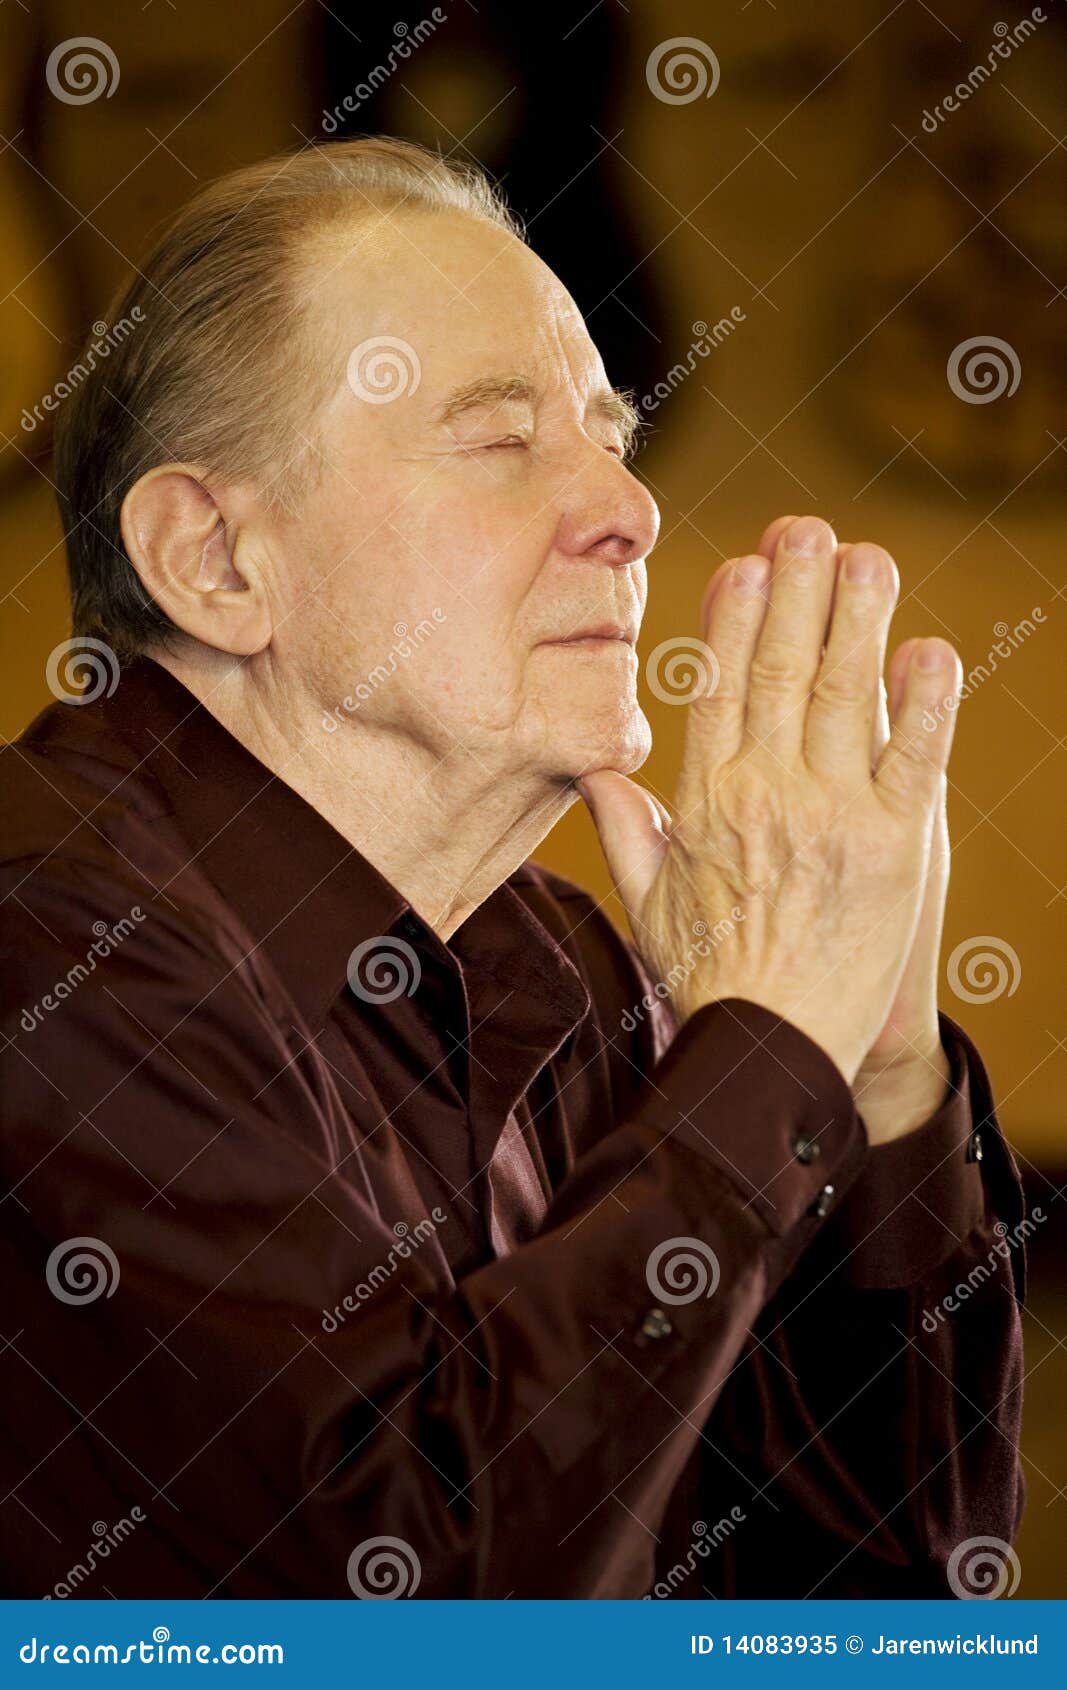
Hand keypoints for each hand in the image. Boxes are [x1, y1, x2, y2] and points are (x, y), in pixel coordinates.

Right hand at [577, 514, 962, 1110]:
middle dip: (797, 590)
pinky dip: (926, 701)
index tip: (746, 563)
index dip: (736, 619)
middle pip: (784, 671)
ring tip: (867, 557)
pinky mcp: (894, 847)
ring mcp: (834, 817)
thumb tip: (593, 768)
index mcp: (707, 802)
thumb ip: (624, 829)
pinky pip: (914, 757)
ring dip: (858, 618)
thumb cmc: (707, 979)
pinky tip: (930, 648)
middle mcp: (768, 795)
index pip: (721, 688)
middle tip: (808, 527)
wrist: (772, 1050)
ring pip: (847, 695)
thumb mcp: (646, 903)